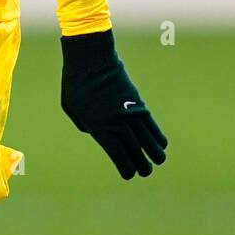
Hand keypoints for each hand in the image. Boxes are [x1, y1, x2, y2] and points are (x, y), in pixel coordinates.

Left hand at [60, 30, 167, 178]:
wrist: (92, 59)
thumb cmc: (76, 84)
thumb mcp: (73, 109)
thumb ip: (86, 126)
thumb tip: (101, 135)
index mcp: (99, 127)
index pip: (118, 154)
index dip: (126, 168)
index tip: (129, 175)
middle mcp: (117, 123)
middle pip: (135, 151)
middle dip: (142, 165)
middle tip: (145, 172)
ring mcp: (130, 113)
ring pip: (148, 139)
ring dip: (155, 153)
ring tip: (158, 160)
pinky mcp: (138, 103)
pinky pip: (152, 124)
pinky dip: (158, 136)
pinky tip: (161, 144)